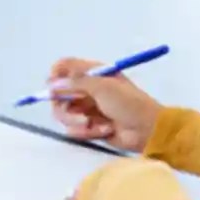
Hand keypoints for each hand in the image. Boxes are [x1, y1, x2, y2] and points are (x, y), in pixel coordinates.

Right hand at [48, 57, 162, 152]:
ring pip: (64, 114)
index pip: (65, 67)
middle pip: (59, 94)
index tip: (53, 88)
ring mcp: (88, 109)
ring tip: (92, 124)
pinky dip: (87, 132)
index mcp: (92, 74)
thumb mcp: (103, 87)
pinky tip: (103, 131)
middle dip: (65, 106)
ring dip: (77, 121)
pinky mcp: (90, 127)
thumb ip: (75, 83)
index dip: (56, 76)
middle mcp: (87, 89)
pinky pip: (74, 130)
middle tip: (78, 114)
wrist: (147, 130)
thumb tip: (52, 84)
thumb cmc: (128, 103)